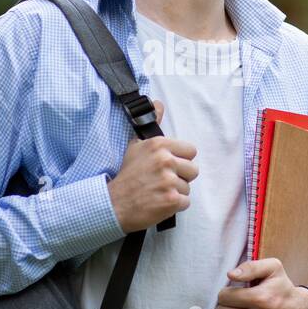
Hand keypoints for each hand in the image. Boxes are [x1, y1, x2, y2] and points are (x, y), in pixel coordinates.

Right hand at [106, 100, 198, 232]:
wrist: (114, 204)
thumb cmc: (127, 175)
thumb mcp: (136, 145)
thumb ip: (153, 124)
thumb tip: (158, 103)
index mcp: (159, 145)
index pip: (191, 151)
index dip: (181, 160)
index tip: (169, 166)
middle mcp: (165, 161)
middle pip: (193, 170)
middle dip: (181, 177)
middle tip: (163, 181)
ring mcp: (169, 181)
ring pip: (188, 187)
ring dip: (176, 192)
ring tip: (158, 192)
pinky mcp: (171, 200)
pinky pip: (185, 202)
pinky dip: (174, 205)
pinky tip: (159, 202)